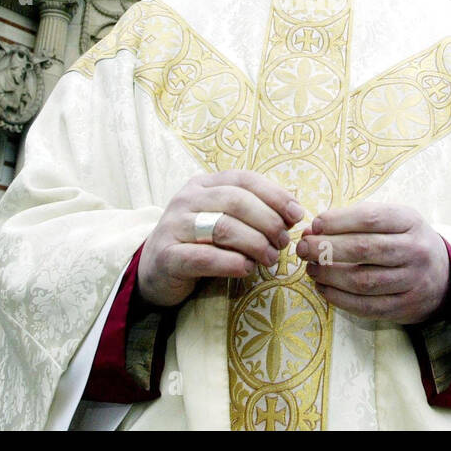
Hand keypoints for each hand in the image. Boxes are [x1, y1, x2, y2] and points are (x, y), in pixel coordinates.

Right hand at [138, 170, 303, 307]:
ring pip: (223, 227)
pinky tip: (246, 268)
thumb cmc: (198, 243)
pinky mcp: (167, 255)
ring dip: (255, 243)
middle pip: (236, 201)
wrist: (154, 271)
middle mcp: (186, 199)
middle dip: (268, 221)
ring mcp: (173, 226)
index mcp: (203, 184)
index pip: (244, 179)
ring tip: (270, 259)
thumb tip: (292, 214)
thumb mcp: (223, 220)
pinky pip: (204, 256)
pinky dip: (231, 262)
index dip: (274, 195)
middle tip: (283, 242)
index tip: (296, 214)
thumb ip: (252, 213)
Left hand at [296, 203, 449, 324]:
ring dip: (329, 275)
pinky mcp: (404, 307)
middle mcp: (415, 250)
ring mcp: (411, 281)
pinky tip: (323, 288)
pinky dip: (339, 298)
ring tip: (310, 268)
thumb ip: (357, 221)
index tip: (315, 224)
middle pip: (364, 250)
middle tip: (303, 248)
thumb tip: (314, 229)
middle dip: (326, 248)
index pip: (370, 219)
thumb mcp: (394, 220)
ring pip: (363, 281)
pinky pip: (366, 306)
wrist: (443, 276)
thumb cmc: (405, 241)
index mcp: (410, 222)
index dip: (338, 221)